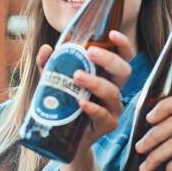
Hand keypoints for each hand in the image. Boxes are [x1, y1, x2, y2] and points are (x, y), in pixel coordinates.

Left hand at [38, 30, 134, 165]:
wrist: (62, 136)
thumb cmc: (63, 105)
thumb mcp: (54, 83)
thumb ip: (50, 66)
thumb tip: (47, 48)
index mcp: (107, 76)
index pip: (123, 57)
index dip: (123, 45)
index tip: (112, 34)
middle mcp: (114, 90)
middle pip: (124, 71)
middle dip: (109, 60)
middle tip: (90, 53)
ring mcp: (113, 109)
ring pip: (113, 93)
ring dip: (96, 82)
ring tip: (77, 76)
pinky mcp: (108, 125)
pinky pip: (104, 115)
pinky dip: (93, 108)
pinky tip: (80, 103)